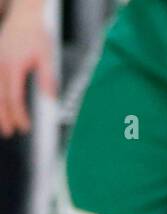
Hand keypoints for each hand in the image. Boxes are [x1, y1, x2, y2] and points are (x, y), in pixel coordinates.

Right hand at [0, 4, 55, 135]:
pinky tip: (0, 109)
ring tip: (2, 126)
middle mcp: (1, 65)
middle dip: (4, 117)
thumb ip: (48, 78)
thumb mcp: (47, 56)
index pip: (14, 97)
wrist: (24, 17)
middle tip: (9, 133)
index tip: (25, 127)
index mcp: (14, 66)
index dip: (19, 115)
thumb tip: (51, 99)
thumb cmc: (37, 36)